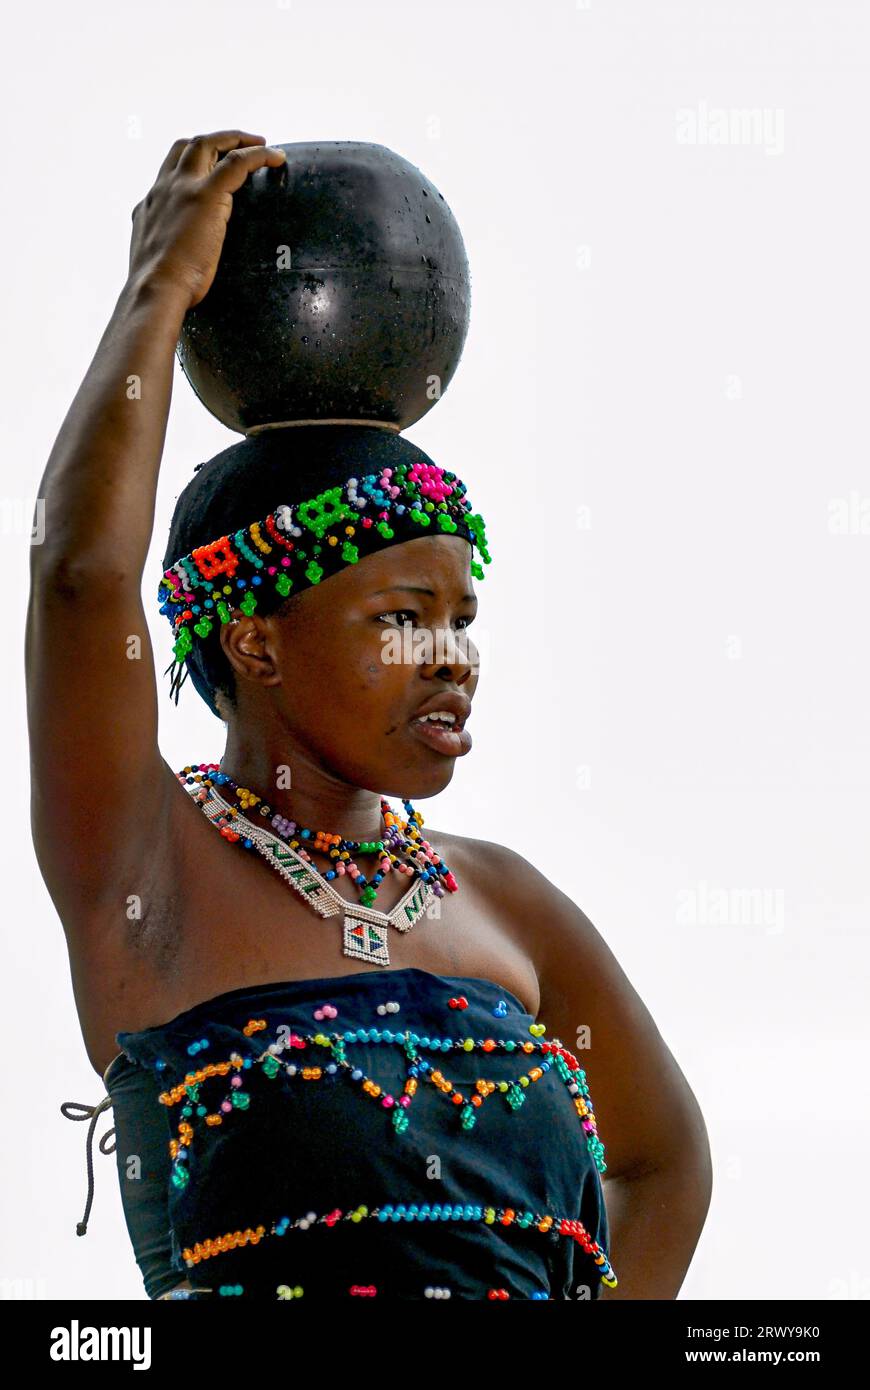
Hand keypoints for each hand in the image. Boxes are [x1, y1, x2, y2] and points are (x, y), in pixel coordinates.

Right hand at [128, 131, 286, 309]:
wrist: (155, 288)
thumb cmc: (158, 287)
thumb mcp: (156, 256)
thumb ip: (166, 244)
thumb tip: (177, 249)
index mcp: (151, 203)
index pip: (170, 169)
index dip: (192, 160)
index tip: (211, 164)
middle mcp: (164, 188)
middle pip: (188, 147)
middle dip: (215, 140)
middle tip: (239, 144)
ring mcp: (183, 187)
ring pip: (209, 145)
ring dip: (236, 139)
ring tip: (260, 144)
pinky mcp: (206, 195)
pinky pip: (237, 163)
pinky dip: (258, 155)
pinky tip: (276, 157)